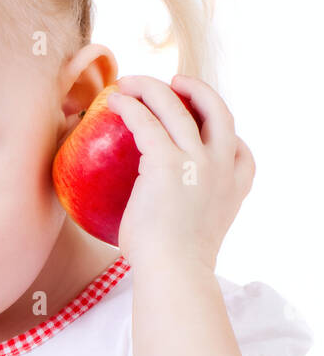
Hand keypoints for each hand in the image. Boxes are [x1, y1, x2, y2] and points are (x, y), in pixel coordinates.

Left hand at [105, 74, 255, 271]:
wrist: (174, 273)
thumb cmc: (172, 268)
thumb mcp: (191, 240)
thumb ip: (185, 220)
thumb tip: (155, 223)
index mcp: (235, 189)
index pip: (243, 153)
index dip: (227, 138)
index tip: (207, 133)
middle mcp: (223, 168)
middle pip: (218, 111)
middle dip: (198, 90)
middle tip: (173, 83)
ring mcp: (199, 161)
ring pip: (177, 106)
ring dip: (152, 86)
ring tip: (129, 82)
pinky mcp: (168, 161)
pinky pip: (145, 121)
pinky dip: (129, 106)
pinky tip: (112, 101)